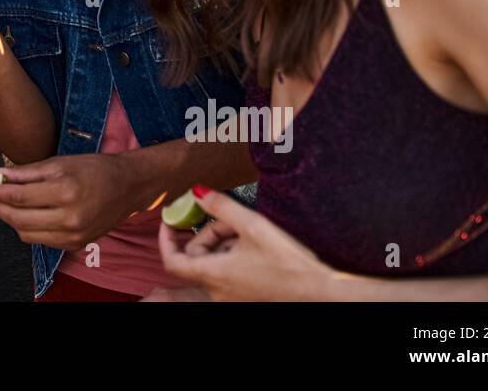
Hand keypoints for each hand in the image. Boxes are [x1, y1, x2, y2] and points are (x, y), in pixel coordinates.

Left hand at [0, 153, 142, 250]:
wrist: (128, 187)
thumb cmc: (95, 169)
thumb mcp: (59, 162)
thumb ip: (25, 172)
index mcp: (65, 191)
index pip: (18, 197)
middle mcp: (70, 218)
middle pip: (18, 219)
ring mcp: (73, 235)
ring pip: (26, 234)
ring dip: (10, 219)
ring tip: (5, 203)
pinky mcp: (75, 245)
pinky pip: (40, 241)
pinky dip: (28, 229)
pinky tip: (27, 214)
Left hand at [157, 186, 333, 300]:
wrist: (322, 292)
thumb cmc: (288, 262)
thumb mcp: (253, 226)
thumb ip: (221, 206)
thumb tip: (196, 190)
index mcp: (214, 275)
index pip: (172, 260)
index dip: (166, 239)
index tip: (169, 220)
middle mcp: (218, 291)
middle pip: (197, 256)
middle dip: (208, 234)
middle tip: (230, 218)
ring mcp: (232, 297)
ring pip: (214, 263)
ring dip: (224, 243)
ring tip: (249, 230)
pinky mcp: (246, 297)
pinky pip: (228, 272)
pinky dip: (234, 256)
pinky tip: (256, 245)